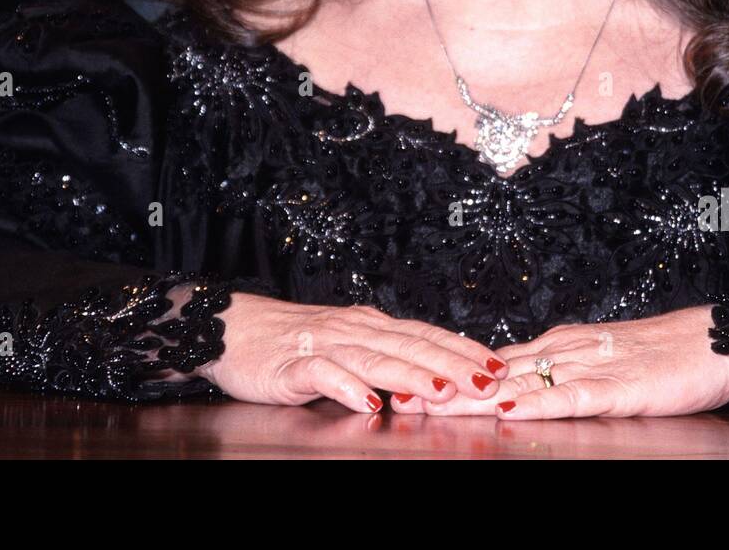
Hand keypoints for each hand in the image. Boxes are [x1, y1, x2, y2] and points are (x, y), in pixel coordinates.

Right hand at [197, 298, 508, 411]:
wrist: (230, 328)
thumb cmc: (290, 342)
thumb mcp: (345, 345)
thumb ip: (382, 358)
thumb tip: (432, 375)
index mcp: (369, 325)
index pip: (425, 334)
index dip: (462, 348)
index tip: (498, 363)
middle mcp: (353, 329)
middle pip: (410, 345)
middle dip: (452, 363)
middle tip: (487, 380)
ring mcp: (323, 345)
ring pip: (375, 359)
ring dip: (412, 376)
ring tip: (442, 391)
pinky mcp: (292, 367)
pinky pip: (323, 376)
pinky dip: (348, 387)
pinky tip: (368, 403)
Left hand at [388, 305, 728, 418]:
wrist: (714, 339)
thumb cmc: (664, 356)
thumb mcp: (601, 361)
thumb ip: (561, 375)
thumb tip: (519, 390)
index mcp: (559, 343)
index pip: (492, 361)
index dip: (449, 375)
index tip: (408, 385)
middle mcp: (564, 349)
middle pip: (492, 371)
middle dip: (444, 388)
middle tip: (398, 398)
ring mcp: (587, 366)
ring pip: (519, 383)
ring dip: (472, 398)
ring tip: (431, 408)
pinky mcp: (615, 387)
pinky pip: (568, 397)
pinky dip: (536, 405)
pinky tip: (509, 412)